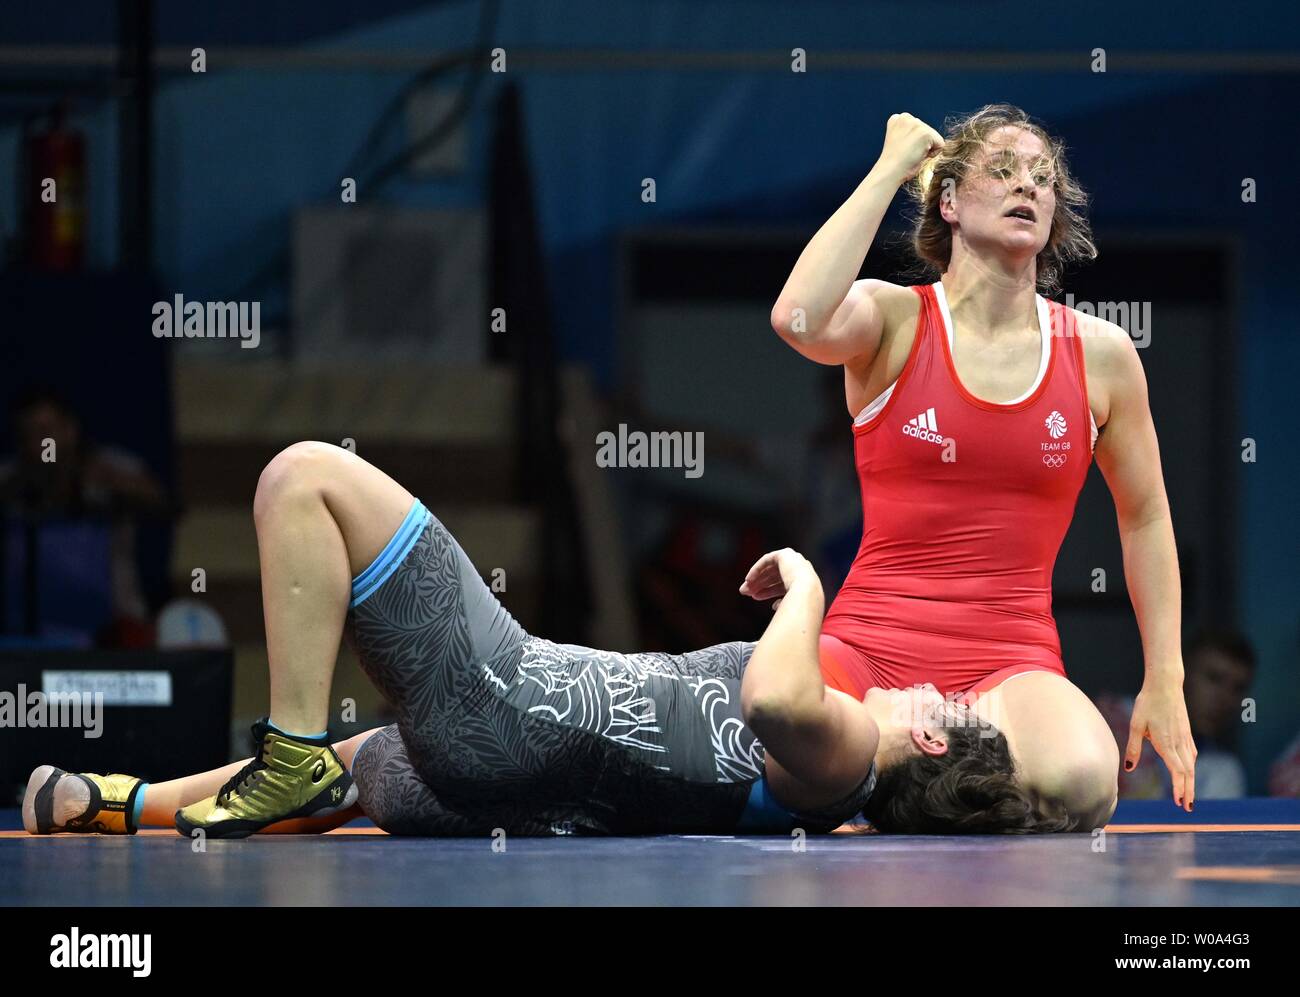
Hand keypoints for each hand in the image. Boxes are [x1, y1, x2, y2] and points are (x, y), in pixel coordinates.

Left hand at [739, 548, 811, 609]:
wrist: (806, 592)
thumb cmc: (801, 604)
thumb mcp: (789, 604)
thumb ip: (782, 602)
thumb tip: (774, 606)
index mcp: (803, 582)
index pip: (781, 585)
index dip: (767, 591)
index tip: (755, 597)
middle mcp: (800, 569)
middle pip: (774, 576)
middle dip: (759, 585)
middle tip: (746, 592)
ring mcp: (793, 560)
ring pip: (769, 569)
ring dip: (756, 579)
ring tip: (745, 589)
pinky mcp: (785, 554)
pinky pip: (767, 560)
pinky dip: (757, 569)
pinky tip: (748, 579)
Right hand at [875, 113, 945, 184]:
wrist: (889, 171)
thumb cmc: (893, 163)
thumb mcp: (898, 141)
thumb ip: (908, 133)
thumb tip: (924, 138)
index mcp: (897, 119)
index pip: (917, 128)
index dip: (913, 142)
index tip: (902, 149)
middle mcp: (906, 117)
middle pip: (927, 131)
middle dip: (921, 144)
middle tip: (907, 154)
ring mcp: (917, 124)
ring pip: (934, 137)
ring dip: (926, 149)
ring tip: (911, 155)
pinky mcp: (926, 133)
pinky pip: (940, 144)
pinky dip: (933, 154)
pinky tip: (918, 156)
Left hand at [1127, 674, 1197, 811]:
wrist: (1165, 684)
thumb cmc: (1148, 703)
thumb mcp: (1136, 725)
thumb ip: (1133, 747)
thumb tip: (1129, 768)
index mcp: (1166, 743)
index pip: (1177, 771)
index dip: (1179, 788)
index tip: (1179, 802)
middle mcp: (1179, 743)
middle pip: (1187, 772)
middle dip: (1188, 791)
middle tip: (1188, 808)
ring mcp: (1185, 737)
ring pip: (1191, 764)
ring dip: (1191, 780)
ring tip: (1189, 794)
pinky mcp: (1186, 731)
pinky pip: (1191, 753)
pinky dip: (1192, 765)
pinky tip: (1190, 769)